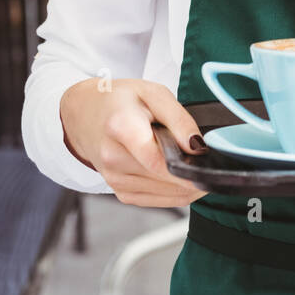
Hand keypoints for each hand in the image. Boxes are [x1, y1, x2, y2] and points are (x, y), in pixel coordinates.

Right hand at [60, 77, 209, 206]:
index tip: (209, 164)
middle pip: (166, 178)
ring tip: (190, 160)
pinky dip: (175, 191)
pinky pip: (159, 201)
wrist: (85, 114)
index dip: (188, 168)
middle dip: (194, 173)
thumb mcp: (154, 93)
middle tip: (206, 157)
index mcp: (121, 127)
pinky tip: (178, 173)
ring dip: (187, 184)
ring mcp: (115, 179)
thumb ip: (179, 119)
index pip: (158, 160)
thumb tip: (198, 146)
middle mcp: (114, 158)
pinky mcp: (120, 192)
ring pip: (167, 195)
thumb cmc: (120, 100)